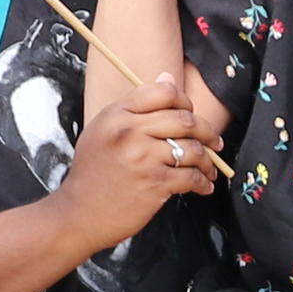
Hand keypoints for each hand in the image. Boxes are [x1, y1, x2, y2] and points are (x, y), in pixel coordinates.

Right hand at [53, 72, 217, 246]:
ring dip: (208, 160)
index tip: (192, 113)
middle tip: (214, 142)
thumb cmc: (92, 174)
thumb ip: (135, 107)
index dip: (184, 101)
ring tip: (209, 169)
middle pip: (184, 118)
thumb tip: (168, 77)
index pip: (163, 92)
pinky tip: (203, 185)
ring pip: (193, 148)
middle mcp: (129, 132)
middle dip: (206, 131)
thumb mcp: (103, 130)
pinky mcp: (155, 184)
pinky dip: (203, 182)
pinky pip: (192, 176)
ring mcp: (143, 158)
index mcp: (116, 115)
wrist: (78, 214)